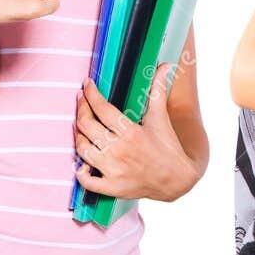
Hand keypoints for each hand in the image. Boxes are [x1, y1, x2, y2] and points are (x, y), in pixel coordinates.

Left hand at [73, 65, 201, 202]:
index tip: (86, 85)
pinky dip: (80, 171)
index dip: (91, 93)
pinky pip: (86, 181)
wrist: (177, 179)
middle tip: (81, 100)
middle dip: (80, 108)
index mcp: (131, 131)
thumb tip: (165, 66)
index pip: (101, 108)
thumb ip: (159, 91)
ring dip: (78, 135)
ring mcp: (114, 170)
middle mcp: (119, 150)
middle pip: (86, 125)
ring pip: (82, 148)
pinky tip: (81, 162)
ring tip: (80, 126)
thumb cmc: (168, 146)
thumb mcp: (161, 117)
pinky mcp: (112, 187)